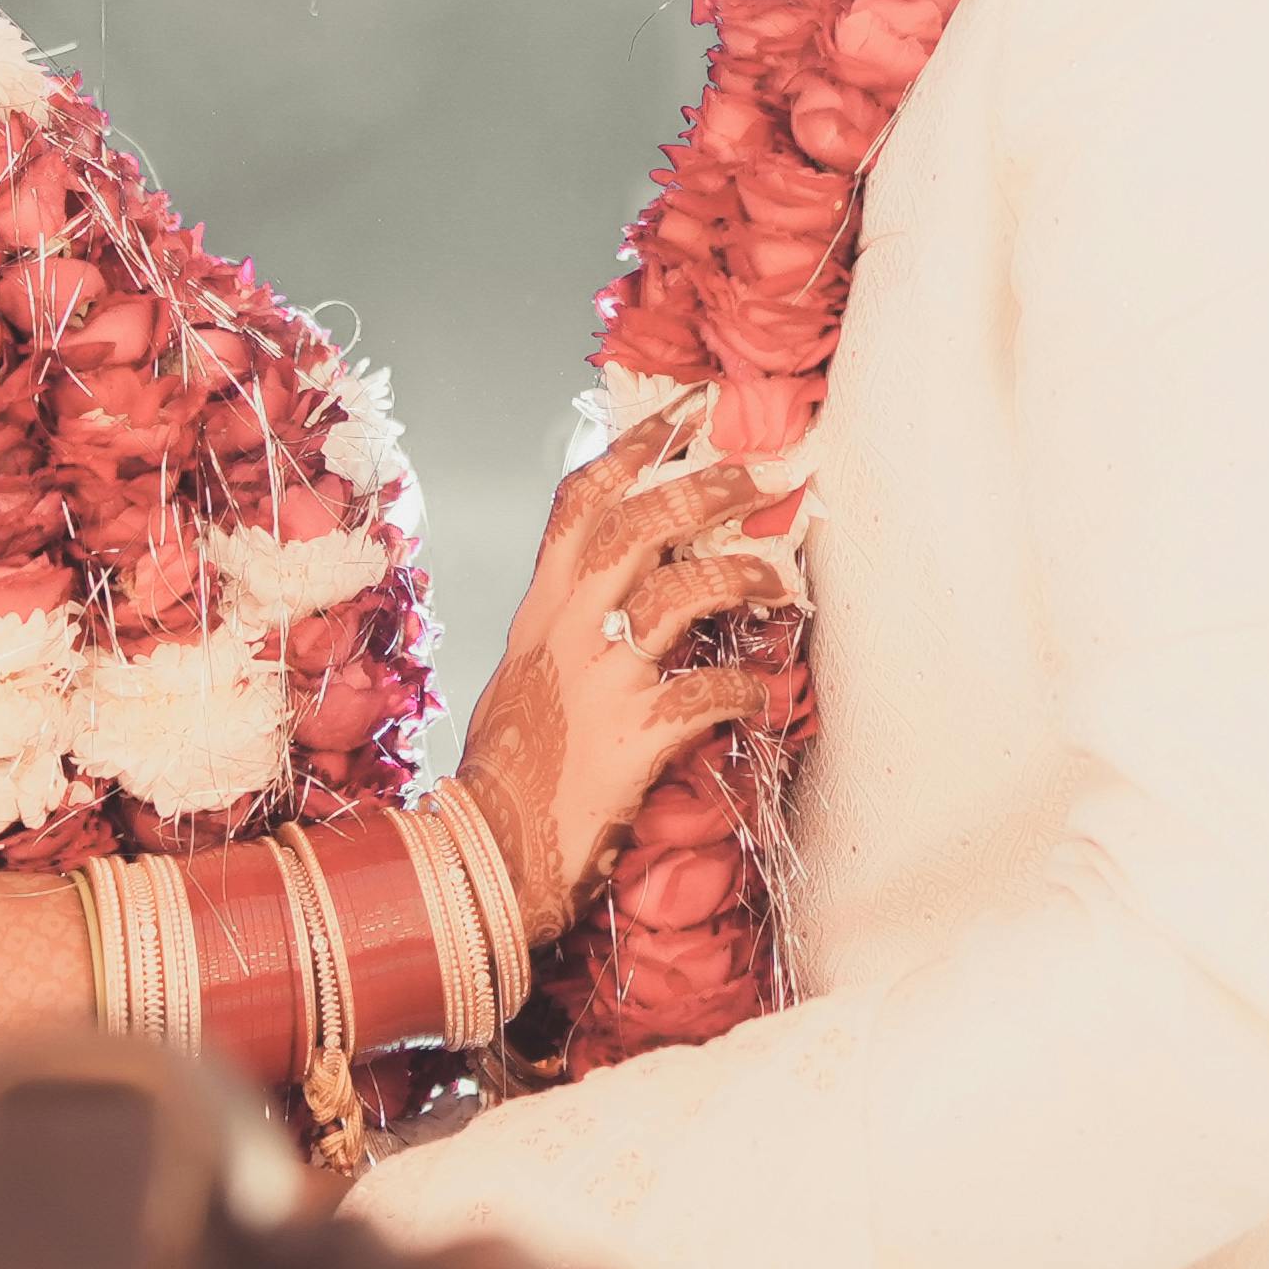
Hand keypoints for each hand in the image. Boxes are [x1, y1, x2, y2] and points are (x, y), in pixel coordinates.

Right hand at [447, 425, 797, 936]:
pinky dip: (748, 690)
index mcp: (540, 612)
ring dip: (743, 576)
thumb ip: (568, 630)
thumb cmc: (509, 775)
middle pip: (640, 527)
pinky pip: (708, 694)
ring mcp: (599, 680)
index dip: (633, 451)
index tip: (685, 412)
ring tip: (784, 579)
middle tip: (767, 471)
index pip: (582, 505)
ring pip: (680, 593)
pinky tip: (769, 696)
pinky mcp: (632, 735)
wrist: (483, 857)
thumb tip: (625, 596)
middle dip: (708, 488)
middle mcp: (566, 631)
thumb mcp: (525, 678)